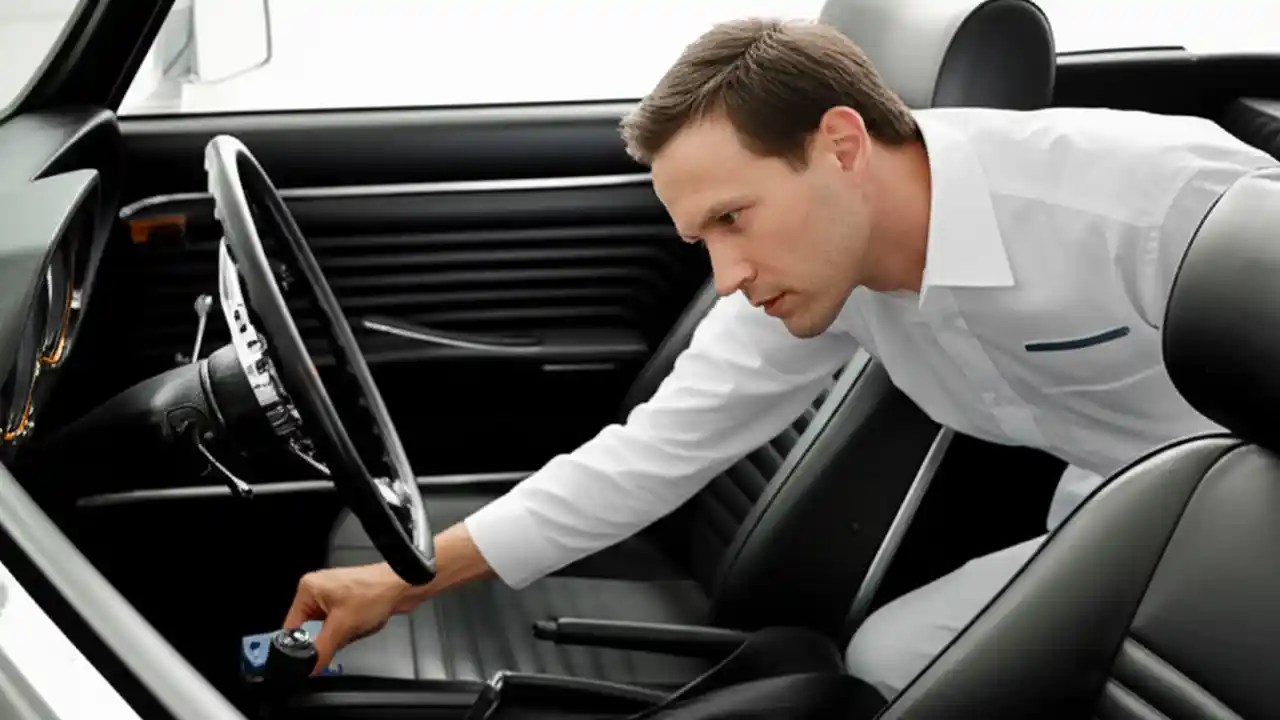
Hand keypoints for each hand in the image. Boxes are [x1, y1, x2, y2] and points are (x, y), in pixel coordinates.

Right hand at [282, 562, 415, 673]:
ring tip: (355, 624)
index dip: (298, 645)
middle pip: (311, 629)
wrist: (404, 586)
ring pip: (327, 630)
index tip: (305, 661)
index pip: (291, 626)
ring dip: (341, 634)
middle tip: (341, 635)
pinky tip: (362, 623)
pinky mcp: (347, 602)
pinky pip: (340, 625)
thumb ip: (321, 650)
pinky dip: (350, 630)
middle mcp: (318, 590)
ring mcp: (333, 596)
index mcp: (308, 589)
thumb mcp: (342, 627)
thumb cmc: (375, 593)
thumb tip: (308, 668)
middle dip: (327, 638)